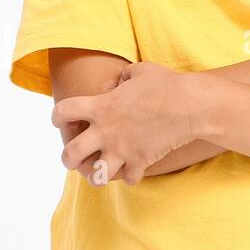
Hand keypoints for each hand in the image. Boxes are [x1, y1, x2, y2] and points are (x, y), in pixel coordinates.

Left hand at [52, 61, 206, 185]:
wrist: (191, 105)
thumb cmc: (167, 84)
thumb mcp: (140, 70)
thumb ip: (123, 76)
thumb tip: (119, 82)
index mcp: (101, 106)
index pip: (62, 112)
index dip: (57, 116)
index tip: (62, 121)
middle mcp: (106, 131)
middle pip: (70, 154)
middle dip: (68, 158)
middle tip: (74, 158)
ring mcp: (122, 149)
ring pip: (96, 175)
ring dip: (96, 175)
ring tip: (101, 171)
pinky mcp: (141, 161)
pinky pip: (128, 179)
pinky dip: (130, 176)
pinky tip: (134, 169)